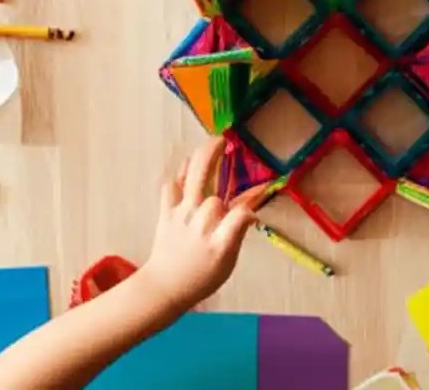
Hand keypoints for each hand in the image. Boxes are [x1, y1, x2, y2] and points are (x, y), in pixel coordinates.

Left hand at [141, 139, 254, 310]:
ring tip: (214, 143)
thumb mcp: (228, 261)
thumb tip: (250, 210)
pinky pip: (171, 186)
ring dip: (202, 158)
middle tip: (227, 143)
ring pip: (191, 181)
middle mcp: (200, 225)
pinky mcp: (166, 212)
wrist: (165, 285)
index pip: (240, 216)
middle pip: (212, 194)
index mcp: (220, 242)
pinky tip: (190, 166)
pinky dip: (180, 174)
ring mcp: (181, 216)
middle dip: (217, 162)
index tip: (262, 189)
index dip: (252, 202)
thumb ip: (238, 232)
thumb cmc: (202, 276)